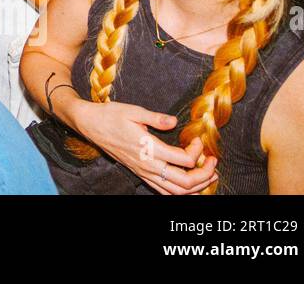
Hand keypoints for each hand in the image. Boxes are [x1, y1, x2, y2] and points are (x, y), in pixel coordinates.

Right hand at [71, 99, 218, 193]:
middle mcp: (147, 165)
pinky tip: (190, 186)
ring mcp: (143, 172)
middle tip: (213, 161)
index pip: (184, 159)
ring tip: (209, 176)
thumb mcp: (133, 111)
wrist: (90, 125)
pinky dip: (181, 193)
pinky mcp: (139, 174)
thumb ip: (156, 118)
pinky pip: (164, 192)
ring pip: (176, 192)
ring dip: (197, 187)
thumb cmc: (111, 115)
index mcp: (148, 148)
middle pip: (185, 182)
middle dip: (205, 174)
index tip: (197, 138)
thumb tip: (175, 121)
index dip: (197, 151)